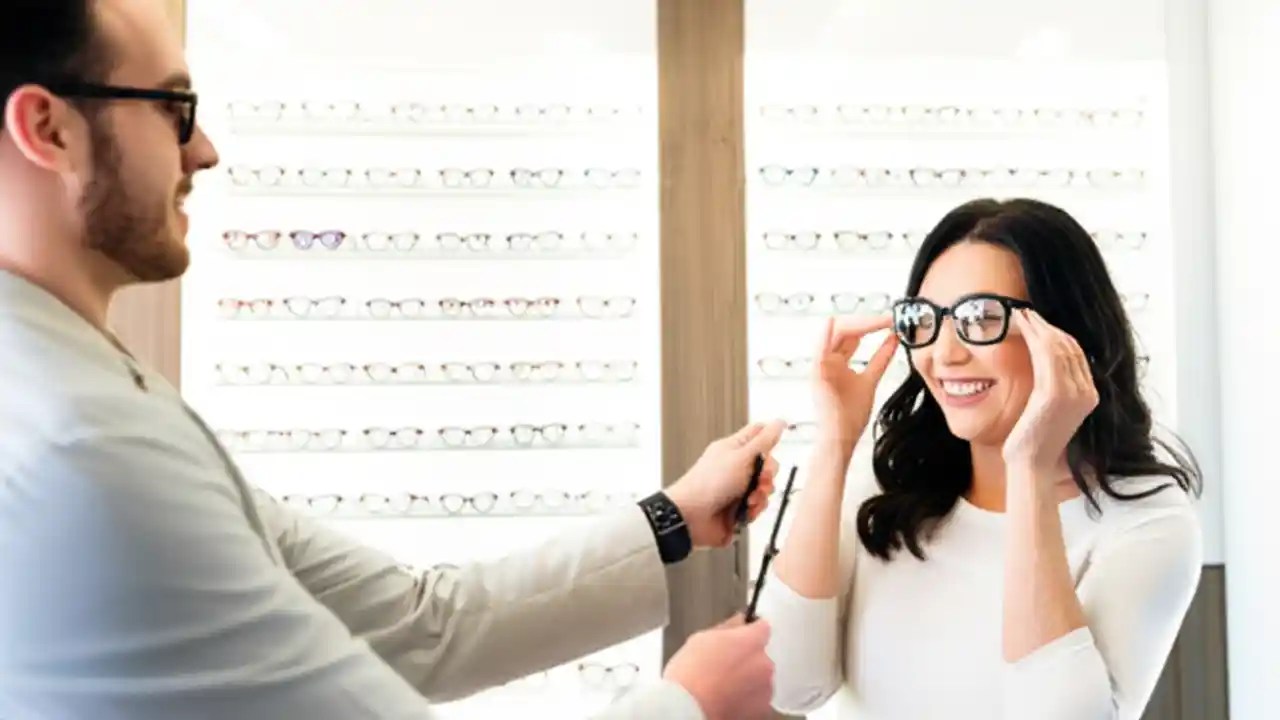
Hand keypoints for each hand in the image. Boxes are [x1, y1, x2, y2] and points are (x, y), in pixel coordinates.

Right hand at [663, 614, 774, 719]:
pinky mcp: (761, 710)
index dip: (750, 630)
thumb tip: (738, 622)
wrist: (689, 710)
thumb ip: (726, 628)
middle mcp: (764, 664)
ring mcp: (765, 689)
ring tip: (722, 686)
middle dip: (746, 659)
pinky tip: (726, 699)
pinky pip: (756, 699)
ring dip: (748, 680)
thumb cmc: (690, 675)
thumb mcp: (701, 639)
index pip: (762, 627)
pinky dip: (746, 699)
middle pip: (760, 655)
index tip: (741, 635)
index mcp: (751, 641)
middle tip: (723, 665)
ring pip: (760, 678)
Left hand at [666, 421, 784, 546]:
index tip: (782, 437)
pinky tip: (745, 510)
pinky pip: (758, 506)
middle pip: (766, 464)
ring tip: (749, 499)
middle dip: (768, 474)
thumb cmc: (708, 484)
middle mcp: (736, 467)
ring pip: (765, 488)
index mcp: (734, 448)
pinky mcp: (739, 508)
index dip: (771, 435)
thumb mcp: (741, 457)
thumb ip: (763, 442)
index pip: (757, 434)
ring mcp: (737, 488)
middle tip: (760, 478)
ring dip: (761, 494)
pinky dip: (755, 509)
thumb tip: (779, 423)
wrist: (692, 518)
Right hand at [812, 315, 898, 454]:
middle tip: (889, 318)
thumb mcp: (871, 380)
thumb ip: (880, 359)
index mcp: (838, 361)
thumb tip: (893, 339)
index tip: (891, 319)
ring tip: (878, 320)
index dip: (872, 325)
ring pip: (835, 334)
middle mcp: (828, 360)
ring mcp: (822, 366)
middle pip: (845, 330)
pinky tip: (831, 323)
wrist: (841, 438)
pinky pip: (818, 351)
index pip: (854, 334)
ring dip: (858, 325)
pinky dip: (823, 336)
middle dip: (868, 322)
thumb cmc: (850, 415)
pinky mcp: (817, 375)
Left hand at [1001, 310, 1098, 480]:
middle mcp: (1086, 392)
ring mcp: (1073, 392)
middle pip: (1069, 346)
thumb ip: (1054, 389)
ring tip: (1022, 314)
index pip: (1076, 354)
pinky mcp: (1054, 393)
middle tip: (1028, 313)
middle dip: (1047, 326)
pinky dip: (1033, 335)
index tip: (1039, 323)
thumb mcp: (1049, 410)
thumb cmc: (1033, 441)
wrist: (1031, 464)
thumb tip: (1044, 367)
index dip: (1058, 334)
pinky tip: (1022, 326)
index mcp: (1088, 395)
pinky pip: (1046, 354)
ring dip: (1038, 326)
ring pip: (1057, 346)